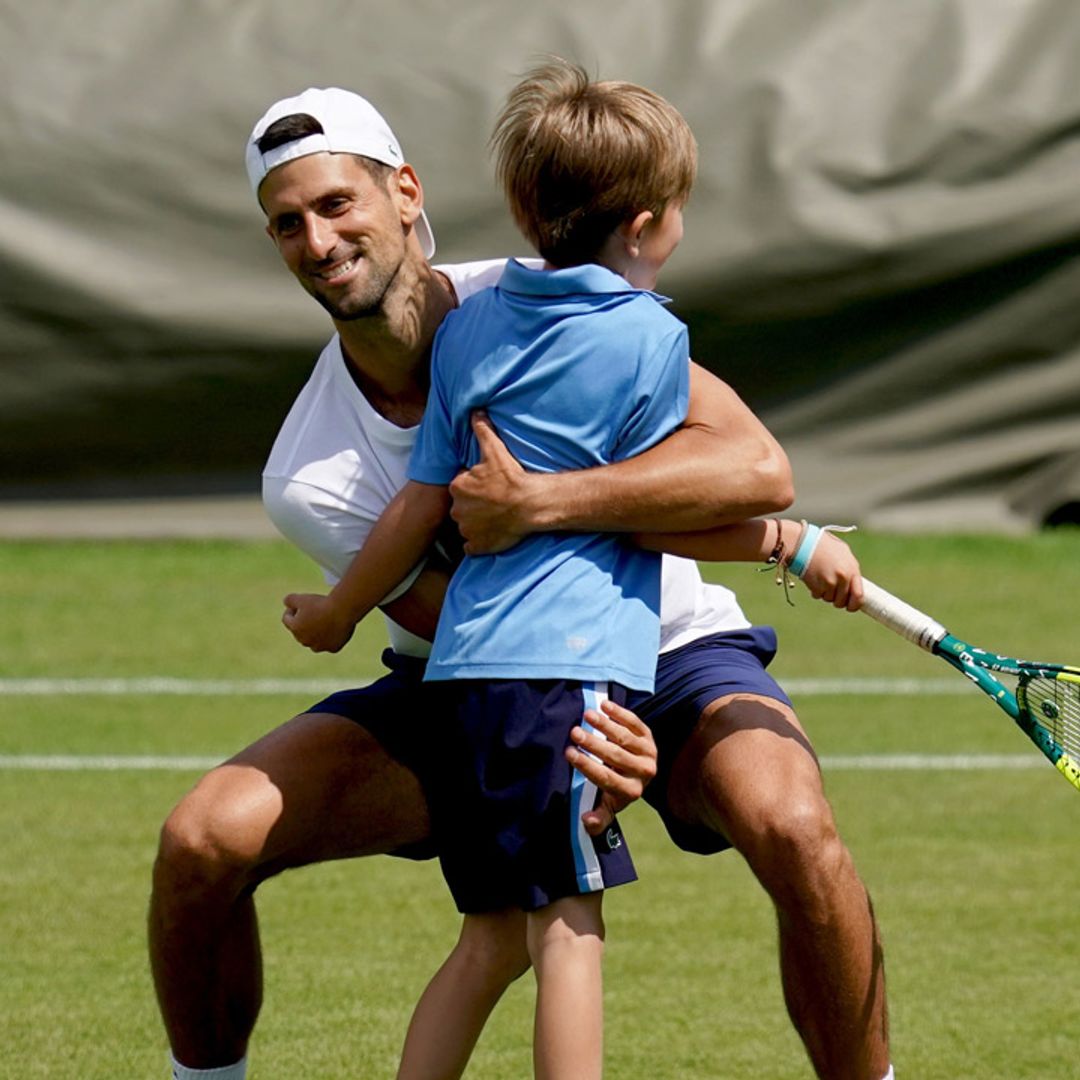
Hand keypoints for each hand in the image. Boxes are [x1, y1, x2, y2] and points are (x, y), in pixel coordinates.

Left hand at [282, 592, 355, 652]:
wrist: (343, 611)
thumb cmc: (321, 604)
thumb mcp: (301, 598)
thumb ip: (289, 600)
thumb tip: (286, 603)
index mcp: (295, 629)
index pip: (287, 619)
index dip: (292, 610)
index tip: (300, 604)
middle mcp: (305, 641)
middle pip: (300, 631)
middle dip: (304, 622)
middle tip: (315, 611)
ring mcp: (320, 646)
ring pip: (314, 640)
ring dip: (316, 632)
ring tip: (325, 619)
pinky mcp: (333, 648)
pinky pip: (329, 643)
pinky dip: (331, 637)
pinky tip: (335, 626)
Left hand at [448, 412, 536, 554]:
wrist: (529, 505)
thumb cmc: (512, 478)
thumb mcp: (495, 451)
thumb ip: (482, 431)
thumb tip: (475, 412)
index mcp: (457, 487)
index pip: (461, 487)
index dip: (475, 487)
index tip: (489, 487)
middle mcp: (457, 510)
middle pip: (462, 507)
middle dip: (474, 506)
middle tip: (493, 503)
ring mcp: (466, 530)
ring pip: (467, 526)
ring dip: (477, 523)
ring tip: (496, 518)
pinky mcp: (476, 546)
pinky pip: (472, 546)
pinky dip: (480, 542)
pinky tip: (493, 533)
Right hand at [565, 699, 657, 835]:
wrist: (638, 774)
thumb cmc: (614, 790)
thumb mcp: (607, 806)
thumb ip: (598, 818)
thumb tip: (586, 819)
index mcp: (631, 791)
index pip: (606, 778)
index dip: (587, 765)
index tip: (568, 753)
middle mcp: (644, 772)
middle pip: (615, 755)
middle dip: (593, 743)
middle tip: (574, 732)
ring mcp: (649, 753)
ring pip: (625, 737)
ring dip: (605, 725)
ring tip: (587, 715)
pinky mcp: (649, 736)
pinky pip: (634, 722)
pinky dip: (619, 713)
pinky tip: (604, 705)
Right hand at [800, 531, 863, 611]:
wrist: (803, 542)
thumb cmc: (823, 545)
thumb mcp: (843, 553)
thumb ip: (850, 569)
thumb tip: (854, 585)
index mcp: (852, 569)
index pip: (859, 596)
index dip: (855, 605)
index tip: (850, 606)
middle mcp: (842, 578)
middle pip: (842, 601)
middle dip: (837, 600)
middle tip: (831, 593)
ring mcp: (829, 583)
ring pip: (829, 599)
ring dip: (825, 593)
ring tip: (821, 579)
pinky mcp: (816, 586)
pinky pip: (817, 595)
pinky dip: (815, 591)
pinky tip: (813, 578)